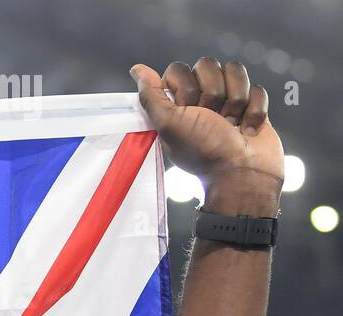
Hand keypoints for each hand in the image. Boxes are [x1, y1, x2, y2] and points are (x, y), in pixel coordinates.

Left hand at [130, 58, 282, 212]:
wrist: (242, 173)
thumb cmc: (203, 151)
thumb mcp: (169, 124)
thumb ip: (150, 96)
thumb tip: (136, 70)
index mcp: (176, 106)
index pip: (179, 69)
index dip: (187, 87)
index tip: (188, 111)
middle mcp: (200, 101)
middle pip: (209, 65)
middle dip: (213, 94)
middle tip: (212, 121)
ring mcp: (227, 102)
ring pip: (236, 71)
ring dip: (235, 101)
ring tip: (231, 126)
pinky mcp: (251, 106)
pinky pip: (257, 88)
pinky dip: (254, 111)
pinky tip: (248, 130)